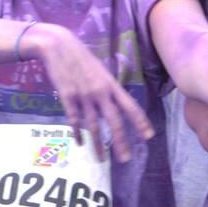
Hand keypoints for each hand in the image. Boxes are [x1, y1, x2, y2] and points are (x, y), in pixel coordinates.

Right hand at [26, 23, 153, 163]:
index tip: (149, 136)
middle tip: (125, 159)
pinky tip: (80, 144)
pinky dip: (77, 134)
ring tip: (101, 159)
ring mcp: (83, 96)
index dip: (140, 122)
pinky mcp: (68, 98)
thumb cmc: (81, 57)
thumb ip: (108, 87)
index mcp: (111, 85)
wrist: (59, 47)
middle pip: (114, 121)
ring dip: (98, 145)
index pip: (130, 106)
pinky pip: (74, 120)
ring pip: (93, 126)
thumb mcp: (101, 70)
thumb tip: (117, 102)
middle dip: (121, 142)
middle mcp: (100, 92)